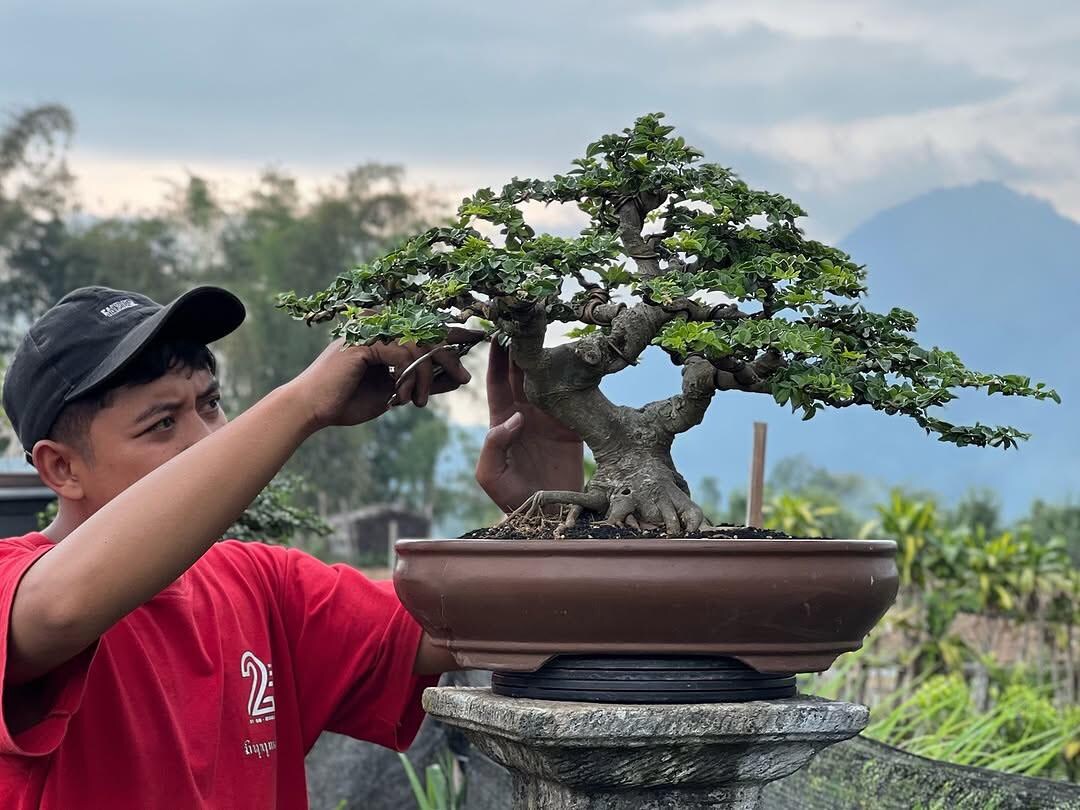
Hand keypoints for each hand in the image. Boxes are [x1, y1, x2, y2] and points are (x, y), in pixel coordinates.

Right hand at [291, 332, 473, 429]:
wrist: (311, 410)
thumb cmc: (348, 400)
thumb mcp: (396, 391)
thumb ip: (424, 380)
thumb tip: (457, 376)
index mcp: (383, 329)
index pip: (426, 326)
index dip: (453, 333)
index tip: (477, 341)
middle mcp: (377, 321)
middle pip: (428, 331)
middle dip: (451, 355)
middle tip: (464, 378)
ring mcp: (369, 329)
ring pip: (419, 346)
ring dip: (426, 378)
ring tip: (419, 401)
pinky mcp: (364, 342)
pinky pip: (404, 356)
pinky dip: (410, 379)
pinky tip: (404, 397)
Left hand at [476, 342, 584, 512]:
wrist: (548, 518)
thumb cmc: (512, 498)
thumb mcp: (491, 475)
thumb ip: (494, 446)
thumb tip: (515, 417)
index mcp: (502, 420)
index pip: (497, 381)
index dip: (496, 357)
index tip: (497, 332)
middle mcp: (526, 413)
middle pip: (523, 372)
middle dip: (524, 347)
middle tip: (527, 320)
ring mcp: (550, 417)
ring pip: (550, 379)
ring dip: (552, 359)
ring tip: (556, 334)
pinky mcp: (573, 426)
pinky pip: (576, 398)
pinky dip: (578, 381)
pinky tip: (581, 362)